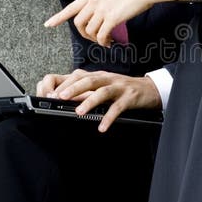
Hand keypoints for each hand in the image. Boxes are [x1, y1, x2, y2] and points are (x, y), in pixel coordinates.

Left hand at [37, 69, 161, 131]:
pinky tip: (102, 127)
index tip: (52, 93)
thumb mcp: (103, 86)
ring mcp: (119, 87)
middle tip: (61, 97)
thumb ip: (87, 91)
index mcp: (99, 76)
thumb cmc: (123, 89)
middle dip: (73, 88)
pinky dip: (109, 117)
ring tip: (79, 111)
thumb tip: (67, 99)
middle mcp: (107, 79)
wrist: (149, 89)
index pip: (78, 75)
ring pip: (102, 91)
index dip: (65, 83)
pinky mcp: (129, 98)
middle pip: (89, 80)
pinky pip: (118, 107)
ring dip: (90, 101)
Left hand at [44, 0, 201, 45]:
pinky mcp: (112, 17)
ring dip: (96, 39)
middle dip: (84, 34)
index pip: (71, 7)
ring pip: (90, 31)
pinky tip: (110, 43)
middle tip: (94, 38)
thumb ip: (100, 1)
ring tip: (105, 41)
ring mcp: (102, 9)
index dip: (59, 17)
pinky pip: (101, 35)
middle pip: (78, 23)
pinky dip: (104, 42)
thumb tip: (95, 15)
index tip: (48, 24)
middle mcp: (94, 0)